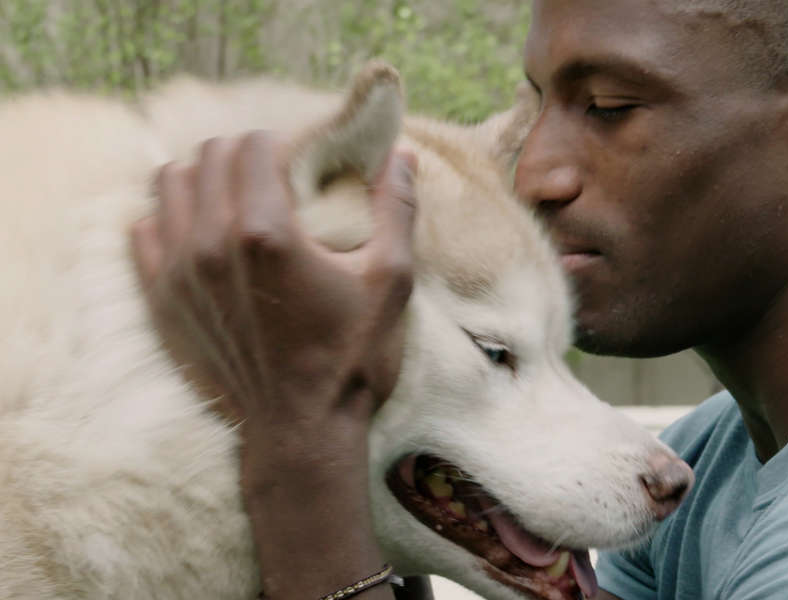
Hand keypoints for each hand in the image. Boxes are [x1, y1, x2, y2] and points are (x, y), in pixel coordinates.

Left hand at [130, 131, 417, 597]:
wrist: (301, 432)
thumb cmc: (351, 358)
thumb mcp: (391, 280)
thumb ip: (396, 209)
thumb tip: (400, 154)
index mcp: (267, 232)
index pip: (255, 144)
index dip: (286, 144)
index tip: (308, 165)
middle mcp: (212, 243)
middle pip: (211, 154)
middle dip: (247, 153)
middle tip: (279, 179)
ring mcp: (178, 271)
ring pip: (169, 181)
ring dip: (205, 176)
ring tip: (239, 197)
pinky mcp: (161, 298)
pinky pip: (144, 228)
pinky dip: (171, 216)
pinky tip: (205, 232)